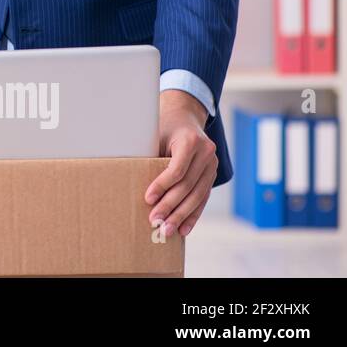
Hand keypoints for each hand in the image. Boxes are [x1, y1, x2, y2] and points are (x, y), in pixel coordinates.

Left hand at [145, 89, 217, 237]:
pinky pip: (203, 198)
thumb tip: (133, 182)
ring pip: (197, 195)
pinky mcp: (213, 174)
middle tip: (155, 221)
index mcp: (190, 141)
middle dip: (170, 206)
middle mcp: (206, 153)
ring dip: (181, 216)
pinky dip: (193, 214)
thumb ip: (151, 157)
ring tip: (167, 231)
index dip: (162, 185)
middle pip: (187, 186)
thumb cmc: (164, 126)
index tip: (147, 198)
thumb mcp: (156, 135)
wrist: (186, 116)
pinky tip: (184, 229)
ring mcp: (212, 165)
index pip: (177, 169)